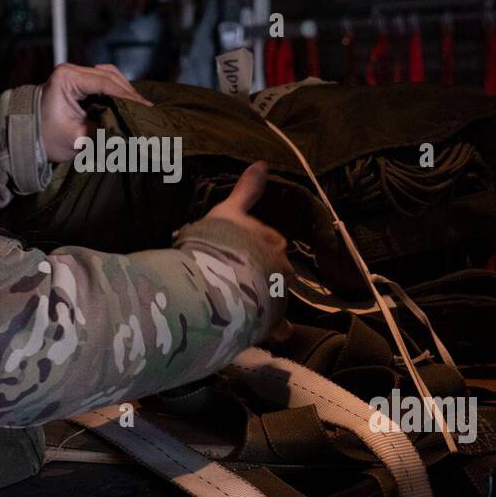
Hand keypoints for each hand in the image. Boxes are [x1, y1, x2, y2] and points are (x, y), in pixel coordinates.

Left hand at [38, 63, 150, 162]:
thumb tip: (130, 130)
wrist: (26, 139)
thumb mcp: (77, 138)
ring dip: (126, 92)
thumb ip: (104, 132)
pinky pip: (104, 83)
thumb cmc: (46, 139)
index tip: (146, 109)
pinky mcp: (79, 83)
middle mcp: (71, 70)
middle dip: (130, 94)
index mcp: (66, 78)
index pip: (105, 83)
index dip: (128, 96)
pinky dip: (118, 92)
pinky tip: (129, 105)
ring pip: (110, 77)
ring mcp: (75, 75)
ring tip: (141, 109)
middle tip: (148, 111)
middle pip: (110, 77)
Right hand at [198, 162, 291, 328]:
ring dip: (269, 298)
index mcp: (270, 239)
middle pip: (277, 267)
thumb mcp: (228, 211)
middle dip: (265, 271)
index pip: (272, 239)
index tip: (243, 248)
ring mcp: (276, 294)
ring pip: (277, 295)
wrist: (217, 280)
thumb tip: (263, 162)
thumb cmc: (218, 242)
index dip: (258, 243)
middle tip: (239, 276)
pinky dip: (277, 329)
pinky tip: (274, 334)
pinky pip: (277, 325)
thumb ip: (246, 190)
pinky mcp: (270, 319)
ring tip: (246, 303)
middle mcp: (278, 264)